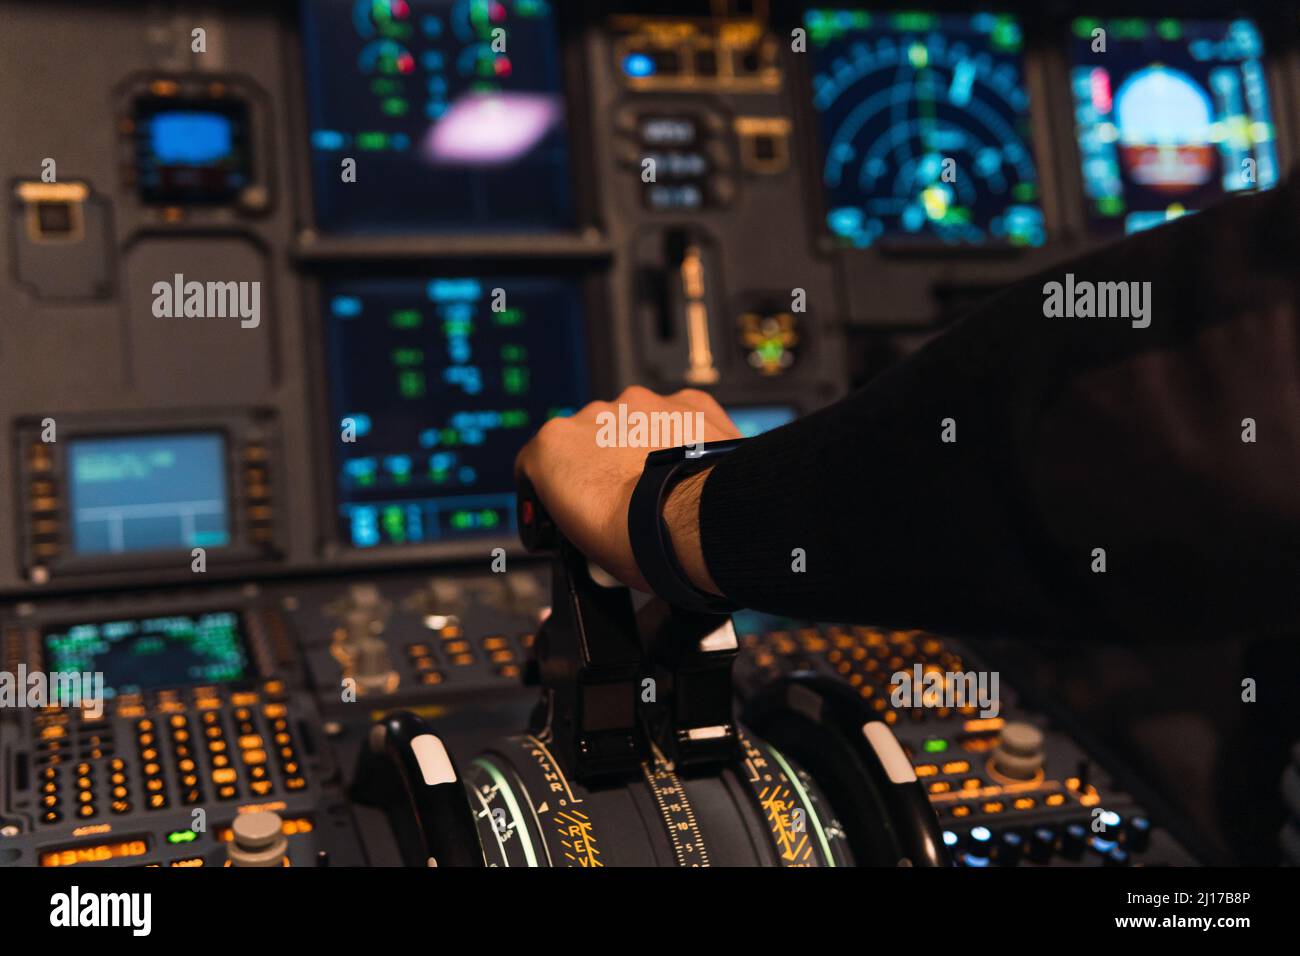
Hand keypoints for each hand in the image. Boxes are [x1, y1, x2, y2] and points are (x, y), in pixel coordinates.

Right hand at [514, 386, 740, 593]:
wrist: (703, 526)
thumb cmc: (642, 542)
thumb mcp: (579, 542)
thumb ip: (572, 507)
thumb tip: (585, 513)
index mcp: (553, 445)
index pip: (538, 461)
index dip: (555, 487)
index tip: (572, 504)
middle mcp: (593, 414)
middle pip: (590, 439)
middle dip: (603, 466)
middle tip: (625, 503)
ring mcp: (641, 404)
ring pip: (636, 423)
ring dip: (642, 447)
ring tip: (663, 488)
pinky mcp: (687, 402)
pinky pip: (677, 417)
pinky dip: (682, 437)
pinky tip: (689, 469)